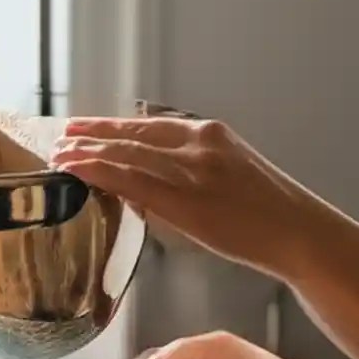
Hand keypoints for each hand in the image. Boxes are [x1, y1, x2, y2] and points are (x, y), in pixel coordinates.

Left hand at [52, 117, 321, 278]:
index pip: (148, 125)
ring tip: (60, 156)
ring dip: (88, 153)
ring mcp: (191, 170)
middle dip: (91, 135)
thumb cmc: (268, 214)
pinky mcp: (186, 200)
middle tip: (60, 137)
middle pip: (132, 134)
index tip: (83, 125)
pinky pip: (133, 181)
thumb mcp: (230, 175)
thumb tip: (153, 182)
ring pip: (127, 154)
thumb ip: (192, 171)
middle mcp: (197, 144)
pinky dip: (101, 173)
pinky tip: (80, 172)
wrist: (299, 233)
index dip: (111, 125)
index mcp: (209, 134)